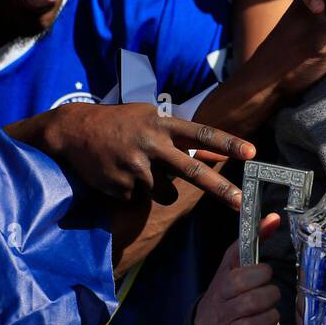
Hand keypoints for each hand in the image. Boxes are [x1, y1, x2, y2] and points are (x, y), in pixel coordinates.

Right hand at [40, 102, 255, 206]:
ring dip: (156, 187)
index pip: (202, 134)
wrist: (74, 131)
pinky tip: (116, 172)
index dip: (228, 144)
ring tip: (134, 166)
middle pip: (192, 172)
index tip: (252, 153)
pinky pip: (139, 198)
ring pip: (164, 193)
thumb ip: (179, 137)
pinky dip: (131, 190)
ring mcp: (137, 167)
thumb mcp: (149, 120)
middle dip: (220, 189)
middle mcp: (152, 145)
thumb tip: (213, 155)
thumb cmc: (119, 123)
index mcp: (162, 124)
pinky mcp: (122, 186)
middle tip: (242, 204)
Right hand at [194, 212, 284, 324]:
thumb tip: (274, 217)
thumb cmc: (225, 292)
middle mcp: (222, 311)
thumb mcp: (233, 264)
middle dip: (269, 297)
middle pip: (251, 303)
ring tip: (271, 312)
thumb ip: (253, 240)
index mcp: (222, 286)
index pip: (242, 279)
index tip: (264, 274)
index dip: (260, 275)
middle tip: (271, 295)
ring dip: (270, 319)